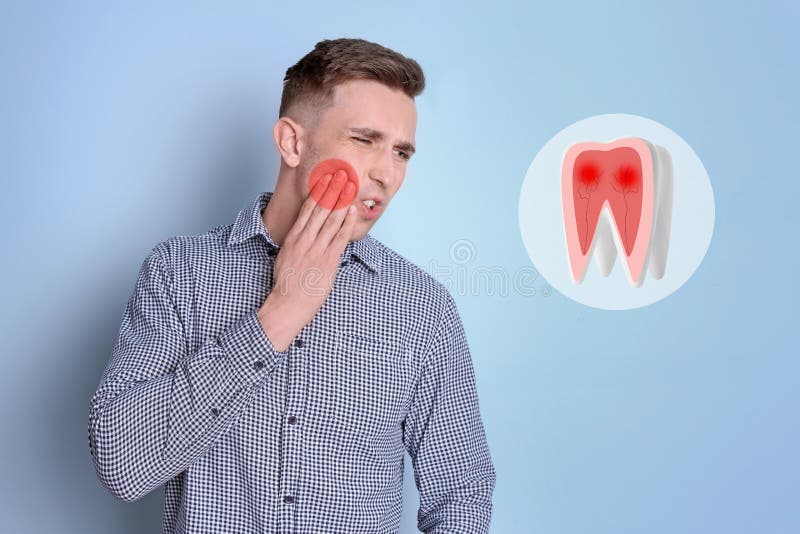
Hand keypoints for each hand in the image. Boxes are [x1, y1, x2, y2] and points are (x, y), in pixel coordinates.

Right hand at [257, 170, 358, 350]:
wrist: (289, 303)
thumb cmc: (287, 282)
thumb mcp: (286, 256)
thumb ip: (296, 241)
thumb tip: (304, 230)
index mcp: (294, 237)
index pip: (308, 209)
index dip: (318, 192)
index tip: (325, 178)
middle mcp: (305, 240)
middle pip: (321, 210)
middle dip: (332, 190)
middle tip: (341, 173)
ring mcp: (317, 249)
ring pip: (332, 220)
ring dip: (342, 201)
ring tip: (349, 186)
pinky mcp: (329, 260)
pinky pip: (340, 237)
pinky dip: (347, 222)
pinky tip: (352, 210)